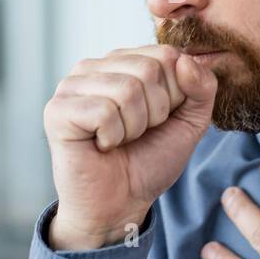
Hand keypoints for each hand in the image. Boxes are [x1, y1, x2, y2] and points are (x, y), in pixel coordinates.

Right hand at [44, 44, 217, 249]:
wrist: (121, 203)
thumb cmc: (149, 160)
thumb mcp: (190, 122)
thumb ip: (202, 88)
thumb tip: (186, 60)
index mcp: (123, 61)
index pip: (167, 55)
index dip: (175, 96)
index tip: (157, 120)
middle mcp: (94, 66)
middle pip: (149, 70)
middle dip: (156, 113)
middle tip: (136, 134)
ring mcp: (72, 86)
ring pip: (127, 90)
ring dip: (134, 127)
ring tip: (119, 140)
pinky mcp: (57, 110)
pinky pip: (104, 112)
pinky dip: (113, 137)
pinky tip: (101, 145)